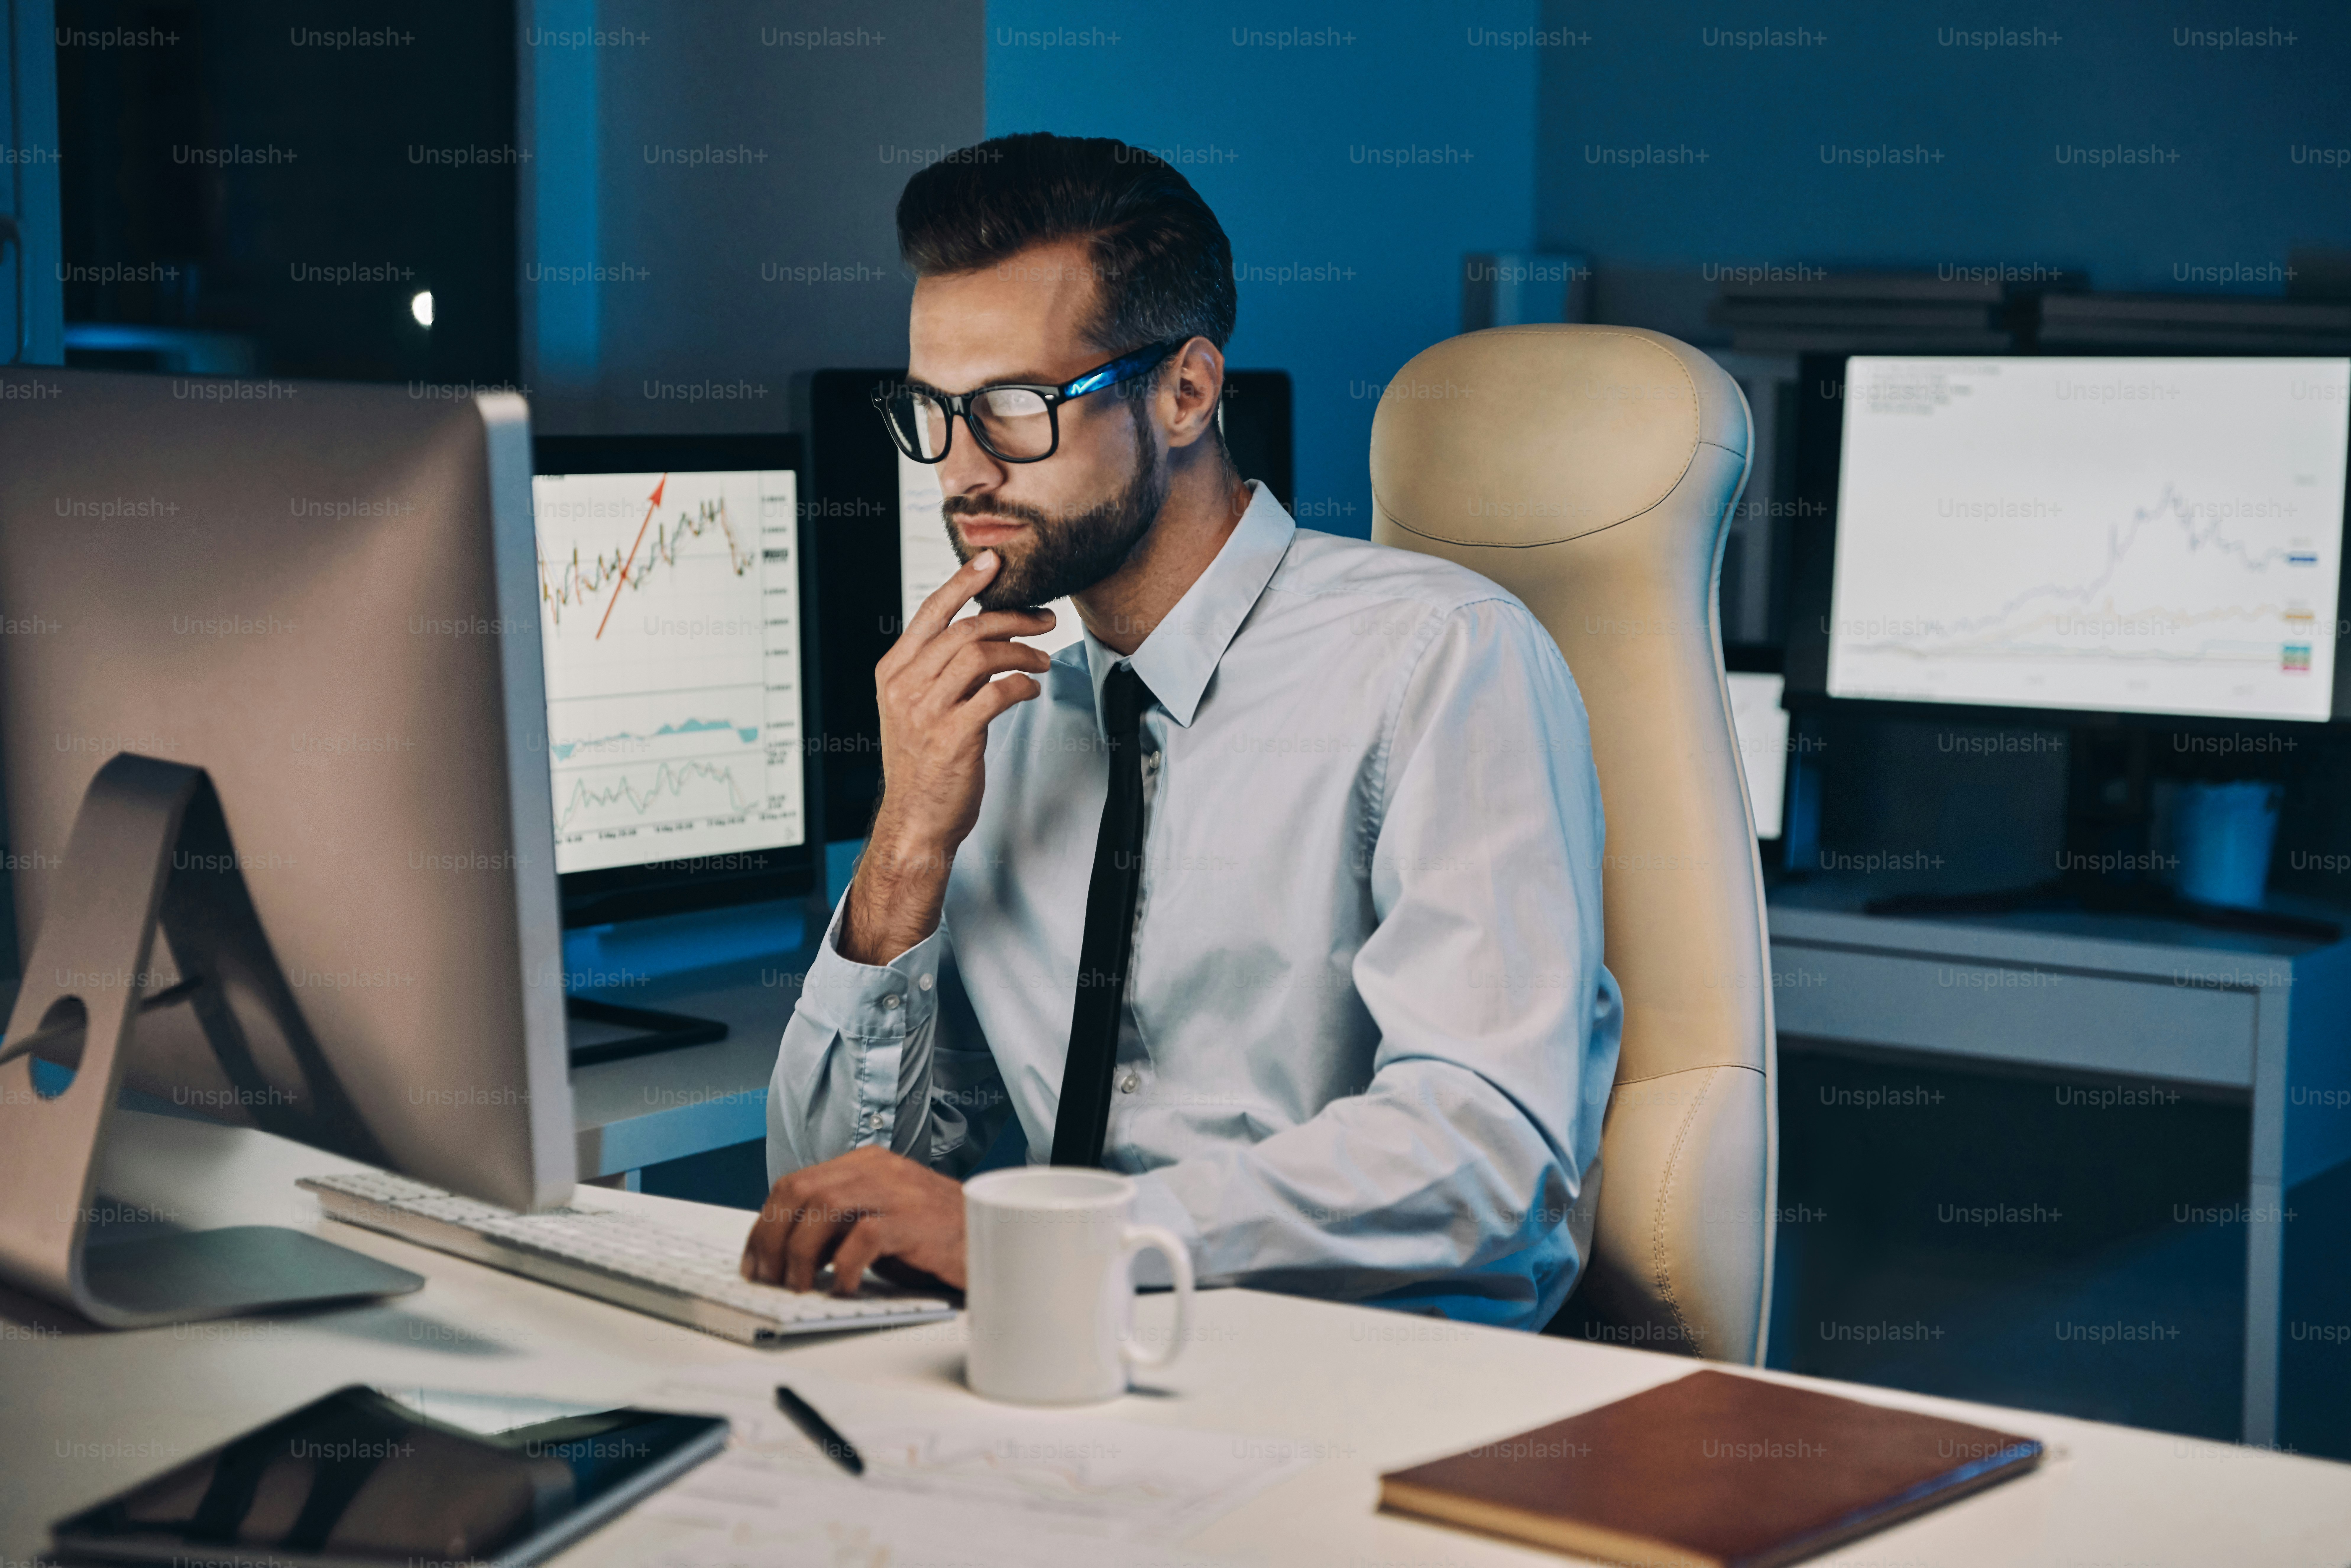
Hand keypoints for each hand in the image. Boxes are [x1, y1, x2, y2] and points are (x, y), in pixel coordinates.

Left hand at [739, 1146, 967, 1293]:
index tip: (753, 1263)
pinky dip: (844, 1266)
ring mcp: (897, 1191)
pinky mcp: (915, 1220)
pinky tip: (843, 1288)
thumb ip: (837, 1225)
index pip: (794, 1184)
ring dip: (800, 1253)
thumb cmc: (932, 1237)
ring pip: (824, 1207)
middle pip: (800, 1192)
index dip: (764, 1226)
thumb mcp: (876, 1221)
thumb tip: (784, 1256)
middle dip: (772, 1239)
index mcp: (864, 1164)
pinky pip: (864, 1238)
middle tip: (769, 1279)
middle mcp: (877, 1169)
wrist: (990, 1238)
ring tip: (800, 1287)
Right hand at [841, 551, 1054, 964]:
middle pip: (965, 629)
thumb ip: (937, 668)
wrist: (915, 822)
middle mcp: (905, 687)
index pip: (931, 612)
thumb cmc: (923, 763)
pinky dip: (1022, 684)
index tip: (994, 561)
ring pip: (982, 655)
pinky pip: (997, 693)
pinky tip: (1032, 688)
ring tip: (1043, 657)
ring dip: (1022, 650)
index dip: (964, 581)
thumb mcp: (915, 708)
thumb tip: (983, 630)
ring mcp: (926, 712)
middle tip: (1044, 618)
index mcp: (893, 672)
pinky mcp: (953, 738)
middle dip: (1012, 616)